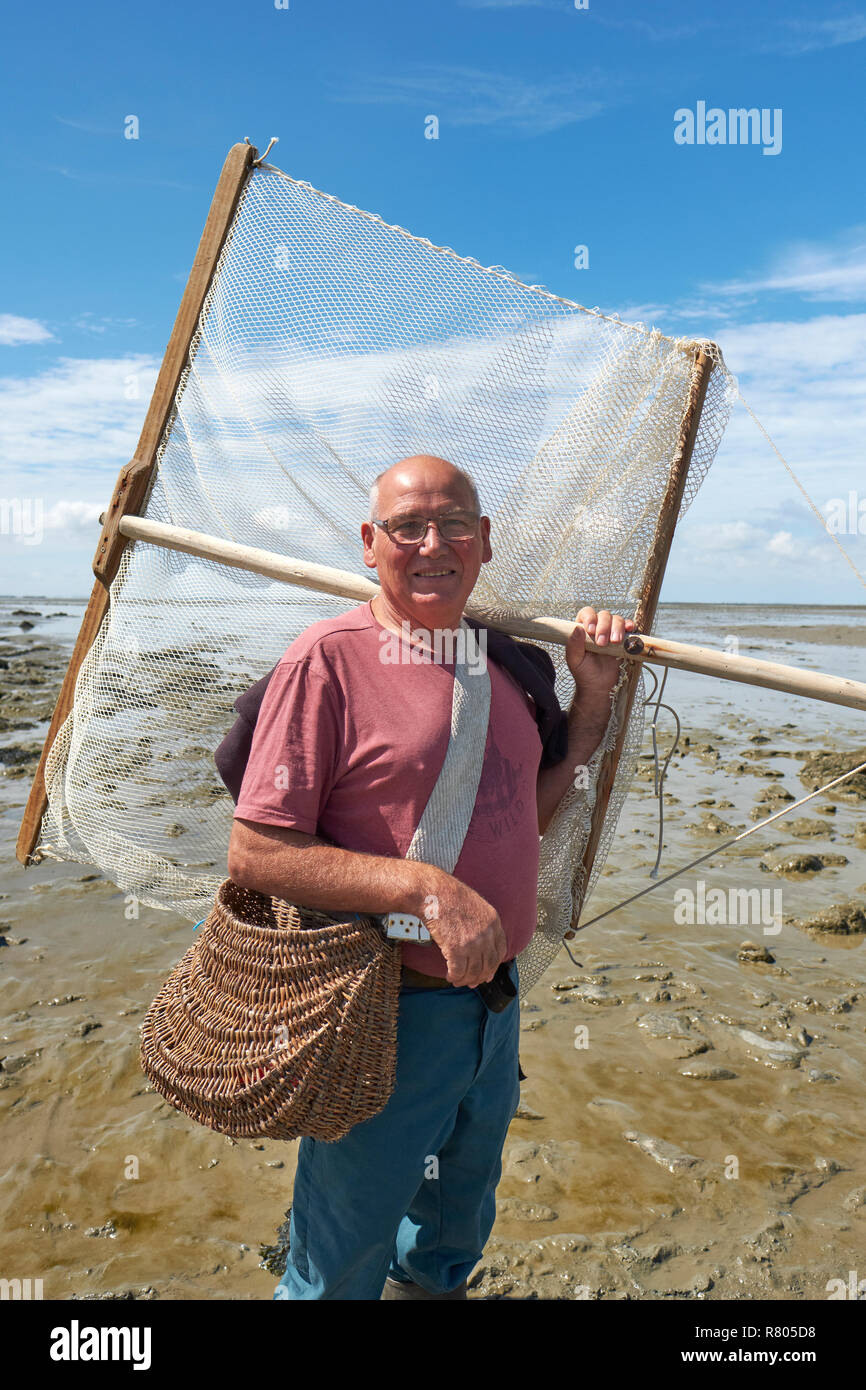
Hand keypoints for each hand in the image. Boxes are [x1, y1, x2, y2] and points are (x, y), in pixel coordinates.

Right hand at [412, 869, 506, 988]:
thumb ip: (482, 923)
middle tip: (473, 982)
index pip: (500, 950)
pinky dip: (454, 977)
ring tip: (458, 980)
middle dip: (480, 976)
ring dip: (466, 979)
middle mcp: (486, 934)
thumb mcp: (476, 905)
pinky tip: (450, 976)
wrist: (433, 892)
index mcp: (493, 922)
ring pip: (473, 971)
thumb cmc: (449, 895)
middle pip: (488, 964)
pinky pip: (458, 971)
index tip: (488, 973)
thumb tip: (480, 941)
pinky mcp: (456, 949)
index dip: (494, 965)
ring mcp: (472, 943)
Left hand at [566, 607, 635, 703]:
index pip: (587, 613)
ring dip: (617, 628)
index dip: (590, 618)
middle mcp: (598, 627)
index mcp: (583, 629)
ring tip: (615, 642)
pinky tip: (630, 629)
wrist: (599, 686)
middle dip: (604, 627)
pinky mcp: (624, 638)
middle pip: (604, 615)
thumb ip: (574, 644)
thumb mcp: (574, 660)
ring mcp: (612, 632)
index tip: (591, 630)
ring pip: (617, 619)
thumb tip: (577, 628)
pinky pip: (629, 627)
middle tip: (602, 643)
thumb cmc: (584, 672)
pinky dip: (630, 626)